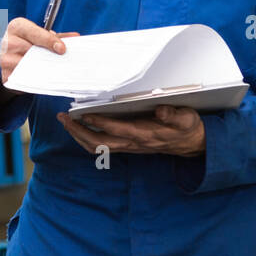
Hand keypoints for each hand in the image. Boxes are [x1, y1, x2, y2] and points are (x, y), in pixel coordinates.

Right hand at [0, 17, 79, 90]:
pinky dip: (38, 78)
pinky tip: (46, 77)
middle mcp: (8, 42)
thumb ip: (55, 36)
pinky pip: (26, 78)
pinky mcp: (6, 75)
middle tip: (64, 62)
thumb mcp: (37, 34)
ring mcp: (5, 60)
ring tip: (56, 70)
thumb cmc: (24, 42)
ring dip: (45, 69)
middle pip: (33, 51)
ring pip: (30, 66)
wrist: (4, 56)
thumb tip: (75, 37)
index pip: (35, 33)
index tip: (62, 49)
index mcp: (17, 27)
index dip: (49, 41)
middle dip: (49, 57)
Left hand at [56, 105, 205, 156]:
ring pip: (97, 147)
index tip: (85, 114)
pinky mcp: (126, 146)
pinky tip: (78, 128)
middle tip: (64, 118)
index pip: (118, 130)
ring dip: (78, 136)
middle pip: (99, 143)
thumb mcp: (186, 119)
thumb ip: (174, 115)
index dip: (101, 123)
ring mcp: (128, 146)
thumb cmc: (186, 128)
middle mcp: (133, 143)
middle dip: (78, 131)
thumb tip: (161, 109)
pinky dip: (86, 139)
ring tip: (66, 122)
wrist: (190, 144)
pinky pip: (101, 147)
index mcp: (146, 134)